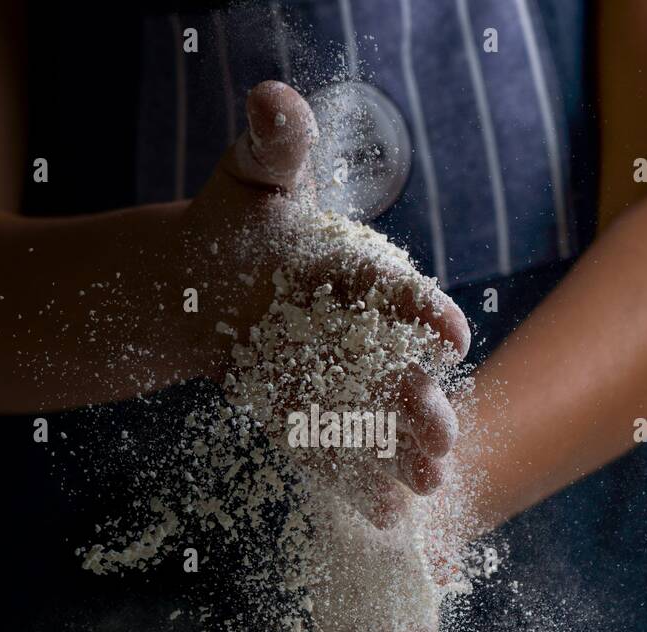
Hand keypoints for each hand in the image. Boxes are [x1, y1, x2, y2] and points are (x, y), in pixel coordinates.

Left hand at [175, 81, 469, 514]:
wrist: (196, 280)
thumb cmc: (235, 220)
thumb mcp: (255, 176)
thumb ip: (276, 143)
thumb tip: (272, 98)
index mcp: (358, 273)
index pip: (396, 293)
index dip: (422, 313)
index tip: (451, 335)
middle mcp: (358, 331)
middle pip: (396, 371)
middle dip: (421, 405)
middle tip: (443, 435)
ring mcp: (334, 379)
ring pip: (374, 420)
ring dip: (401, 454)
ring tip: (429, 484)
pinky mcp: (303, 414)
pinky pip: (330, 451)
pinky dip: (353, 483)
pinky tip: (383, 518)